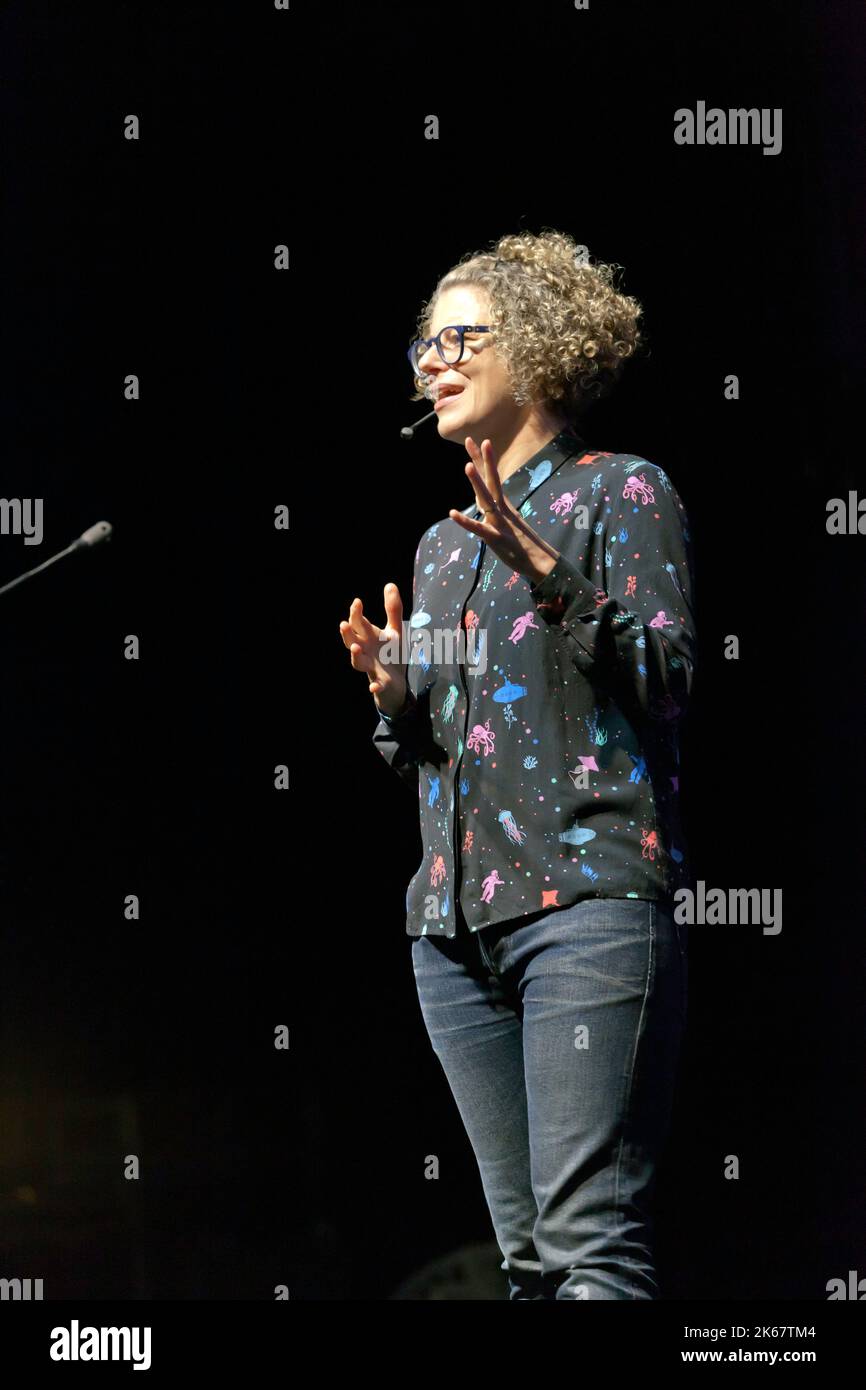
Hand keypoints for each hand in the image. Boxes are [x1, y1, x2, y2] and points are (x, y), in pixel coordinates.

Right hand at [339, 583, 408, 716]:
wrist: (395, 682)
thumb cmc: (391, 653)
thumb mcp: (395, 630)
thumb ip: (392, 609)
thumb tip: (389, 584)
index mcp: (368, 637)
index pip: (358, 623)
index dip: (356, 613)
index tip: (357, 601)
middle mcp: (365, 651)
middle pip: (352, 641)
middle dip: (348, 634)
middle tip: (344, 624)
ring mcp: (371, 667)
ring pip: (358, 662)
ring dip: (356, 656)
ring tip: (356, 648)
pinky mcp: (380, 682)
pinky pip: (376, 685)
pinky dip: (374, 686)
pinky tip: (373, 687)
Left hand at [447, 437, 560, 584]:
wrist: (540, 562)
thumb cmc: (522, 544)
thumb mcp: (506, 523)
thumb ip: (492, 509)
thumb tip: (479, 499)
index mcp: (504, 505)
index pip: (492, 478)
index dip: (484, 460)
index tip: (477, 441)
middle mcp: (503, 510)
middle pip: (491, 481)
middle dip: (482, 460)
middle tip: (473, 439)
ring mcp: (500, 523)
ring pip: (487, 500)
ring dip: (477, 484)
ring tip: (467, 466)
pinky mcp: (496, 539)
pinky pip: (479, 529)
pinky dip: (466, 521)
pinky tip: (453, 513)